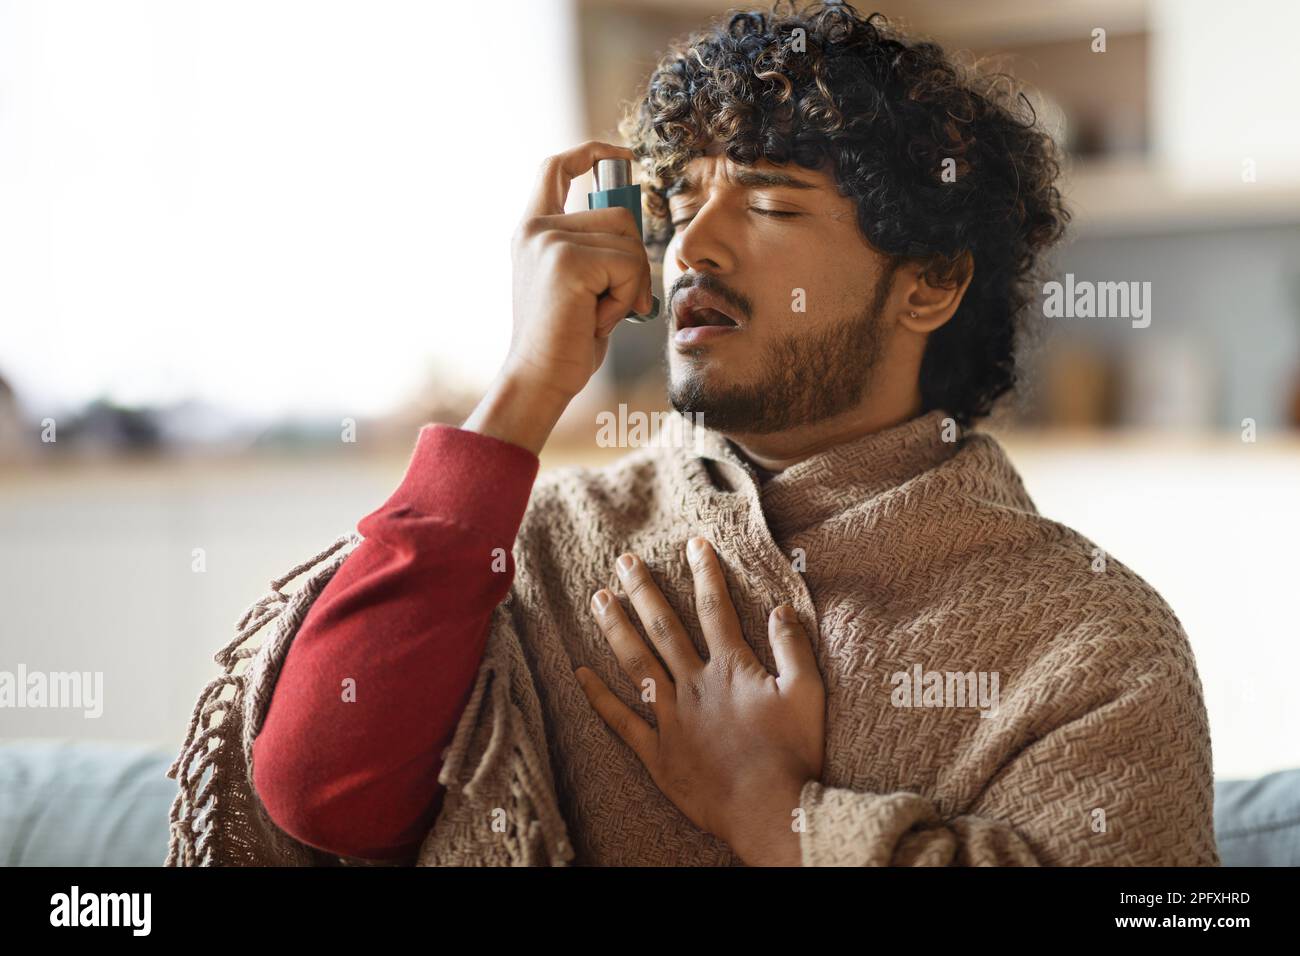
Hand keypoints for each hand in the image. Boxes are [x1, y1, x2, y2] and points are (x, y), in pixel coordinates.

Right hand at [504, 140, 654, 401]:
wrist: (539, 378)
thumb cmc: (565, 340)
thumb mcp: (578, 284)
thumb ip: (594, 249)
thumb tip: (633, 225)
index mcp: (532, 229)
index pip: (556, 168)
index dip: (592, 153)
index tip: (622, 156)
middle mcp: (536, 227)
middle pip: (619, 214)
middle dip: (632, 261)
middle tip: (608, 303)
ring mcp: (549, 240)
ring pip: (629, 242)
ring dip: (630, 284)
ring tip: (598, 312)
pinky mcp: (567, 260)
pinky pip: (629, 266)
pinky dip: (627, 299)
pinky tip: (598, 320)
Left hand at [575, 538, 825, 865]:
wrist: (769, 808)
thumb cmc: (793, 753)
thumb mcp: (807, 693)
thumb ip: (792, 647)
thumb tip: (782, 608)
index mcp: (731, 668)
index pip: (714, 608)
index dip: (704, 573)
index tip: (692, 544)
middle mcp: (694, 685)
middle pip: (663, 627)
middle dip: (643, 590)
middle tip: (623, 561)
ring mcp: (671, 718)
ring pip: (636, 663)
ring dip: (616, 628)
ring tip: (598, 598)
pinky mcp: (658, 752)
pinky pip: (621, 720)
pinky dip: (599, 697)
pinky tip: (580, 673)